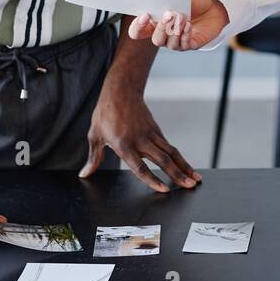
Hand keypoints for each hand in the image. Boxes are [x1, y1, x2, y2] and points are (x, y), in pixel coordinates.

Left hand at [79, 91, 202, 191]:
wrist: (121, 91)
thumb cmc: (105, 113)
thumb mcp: (95, 135)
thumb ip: (94, 158)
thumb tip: (84, 174)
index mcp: (124, 145)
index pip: (140, 167)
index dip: (152, 179)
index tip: (164, 189)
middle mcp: (140, 141)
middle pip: (162, 160)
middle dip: (177, 175)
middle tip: (189, 186)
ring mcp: (151, 135)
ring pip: (171, 153)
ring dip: (184, 167)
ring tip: (195, 180)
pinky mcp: (156, 131)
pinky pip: (170, 147)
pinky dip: (180, 158)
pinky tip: (187, 168)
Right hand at [128, 0, 229, 51]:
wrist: (213, 6)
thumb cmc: (192, 1)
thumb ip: (167, 1)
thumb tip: (158, 1)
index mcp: (154, 24)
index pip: (137, 32)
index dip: (138, 27)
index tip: (145, 15)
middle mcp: (164, 35)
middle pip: (155, 40)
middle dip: (161, 28)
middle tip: (169, 14)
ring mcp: (177, 42)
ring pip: (169, 44)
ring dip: (175, 30)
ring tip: (182, 17)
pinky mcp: (190, 45)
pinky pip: (184, 45)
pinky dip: (185, 35)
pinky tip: (189, 25)